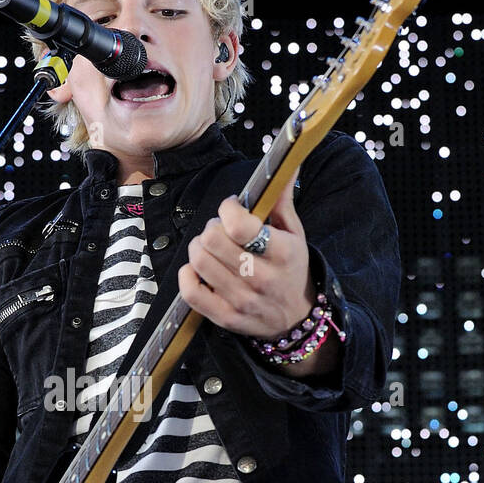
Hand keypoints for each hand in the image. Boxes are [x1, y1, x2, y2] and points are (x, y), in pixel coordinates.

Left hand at [177, 173, 316, 339]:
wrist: (296, 318)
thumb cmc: (291, 269)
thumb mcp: (294, 234)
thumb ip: (282, 200)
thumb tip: (287, 165)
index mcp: (283, 253)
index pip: (240, 225)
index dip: (228, 209)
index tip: (232, 207)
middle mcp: (263, 278)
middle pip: (213, 241)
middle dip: (212, 227)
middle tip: (220, 229)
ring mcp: (242, 300)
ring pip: (200, 262)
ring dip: (199, 248)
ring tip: (210, 248)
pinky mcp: (225, 317)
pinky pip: (191, 293)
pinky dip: (187, 275)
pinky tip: (197, 269)